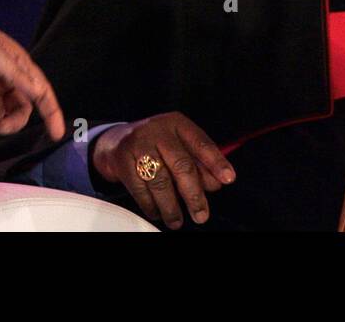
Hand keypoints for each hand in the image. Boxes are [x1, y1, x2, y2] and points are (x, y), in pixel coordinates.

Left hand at [0, 25, 64, 138]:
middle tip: (2, 128)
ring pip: (4, 111)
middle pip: (22, 106)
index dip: (52, 112)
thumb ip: (18, 74)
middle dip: (15, 120)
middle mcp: (10, 77)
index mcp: (21, 66)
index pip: (42, 92)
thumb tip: (38, 91)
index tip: (57, 134)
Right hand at [91, 113, 235, 227]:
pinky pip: (140, 189)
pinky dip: (151, 206)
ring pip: (160, 181)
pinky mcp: (123, 160)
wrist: (115, 141)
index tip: (228, 179)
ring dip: (171, 207)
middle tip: (201, 215)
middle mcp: (158, 130)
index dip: (216, 162)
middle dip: (194, 194)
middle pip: (181, 165)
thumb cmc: (156, 145)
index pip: (201, 143)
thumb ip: (198, 162)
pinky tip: (158, 213)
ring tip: (177, 221)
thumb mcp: (178, 145)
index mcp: (177, 124)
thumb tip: (216, 184)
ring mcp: (139, 144)